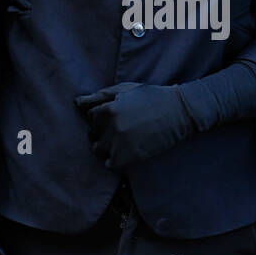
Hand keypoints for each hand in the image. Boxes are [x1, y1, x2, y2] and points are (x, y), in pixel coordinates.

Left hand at [75, 82, 193, 169]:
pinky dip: (115, 160)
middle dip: (103, 132)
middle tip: (121, 129)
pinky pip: (110, 164)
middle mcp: (111, 127)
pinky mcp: (129, 157)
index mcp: (109, 109)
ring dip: (106, 147)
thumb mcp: (125, 90)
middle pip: (93, 134)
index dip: (102, 118)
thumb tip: (76, 103)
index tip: (116, 117)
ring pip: (98, 150)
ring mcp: (119, 143)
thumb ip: (100, 96)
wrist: (179, 112)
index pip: (91, 117)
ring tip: (121, 142)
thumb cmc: (152, 97)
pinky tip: (126, 152)